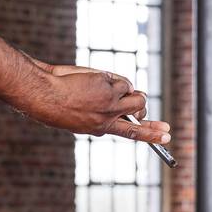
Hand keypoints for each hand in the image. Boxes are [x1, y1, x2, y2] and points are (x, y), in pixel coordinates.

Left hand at [31, 61, 170, 145]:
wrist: (44, 96)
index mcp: (100, 127)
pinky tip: (92, 81)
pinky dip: (112, 77)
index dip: (152, 134)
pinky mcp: (109, 87)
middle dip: (145, 109)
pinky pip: (121, 80)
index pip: (132, 133)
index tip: (167, 134)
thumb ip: (103, 109)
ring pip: (135, 95)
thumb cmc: (56, 104)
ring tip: (103, 89)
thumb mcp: (81, 113)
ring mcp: (111, 103)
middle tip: (141, 106)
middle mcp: (109, 117)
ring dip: (128, 90)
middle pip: (140, 112)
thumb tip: (128, 95)